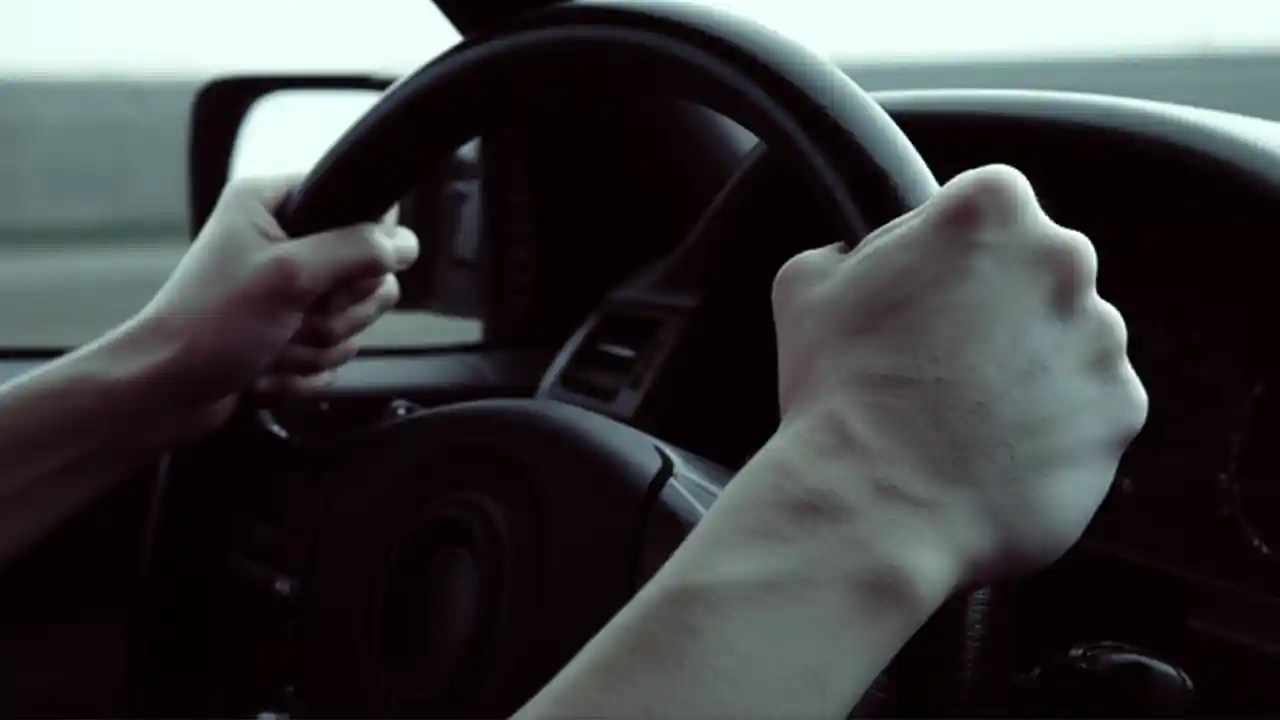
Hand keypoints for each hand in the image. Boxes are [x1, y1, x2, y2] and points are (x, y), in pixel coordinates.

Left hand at [133, 175, 418, 436]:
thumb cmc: (206, 326)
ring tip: (273, 346)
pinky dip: (306, 369)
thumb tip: (406, 244)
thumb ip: (356, 250)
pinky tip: (268, 368)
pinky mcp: (290, 331)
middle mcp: (282, 239)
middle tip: (295, 317)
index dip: (362, 246)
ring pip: (353, 318)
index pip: (358, 205)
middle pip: (366, 271)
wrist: (164, 392)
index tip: (332, 275)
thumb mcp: (288, 275)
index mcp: (272, 203)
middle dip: (336, 311)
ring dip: (318, 345)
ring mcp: (288, 290)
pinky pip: (335, 351)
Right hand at [770, 164, 1146, 585]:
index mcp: (990, 208)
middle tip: (940, 360)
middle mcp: (1063, 260)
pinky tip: (995, 450)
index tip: (927, 294)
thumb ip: (847, 249)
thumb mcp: (805, 288)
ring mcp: (1102, 338)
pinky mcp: (1122, 411)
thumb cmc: (836, 393)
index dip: (950, 253)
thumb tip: (854, 257)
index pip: (987, 205)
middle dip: (997, 307)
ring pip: (1069, 340)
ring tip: (965, 416)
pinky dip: (1056, 427)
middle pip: (1038, 269)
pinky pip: (1091, 409)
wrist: (873, 505)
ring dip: (1029, 367)